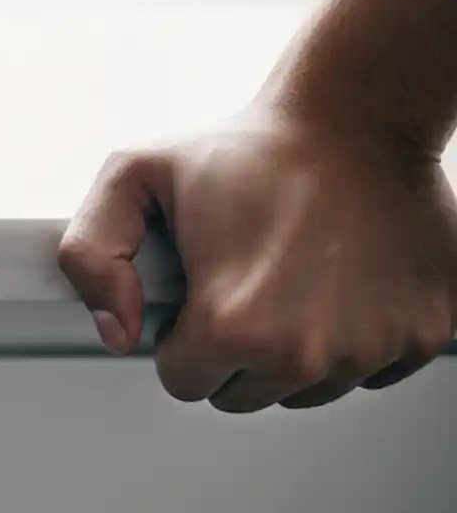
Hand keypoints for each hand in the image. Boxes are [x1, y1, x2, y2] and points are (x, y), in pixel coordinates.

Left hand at [59, 107, 455, 412]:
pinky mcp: (422, 336)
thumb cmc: (253, 148)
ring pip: (303, 388)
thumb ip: (90, 255)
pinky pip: (366, 368)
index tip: (197, 293)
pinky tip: (339, 276)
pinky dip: (350, 334)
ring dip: (290, 345)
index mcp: (233, 327)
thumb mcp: (134, 176)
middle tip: (242, 275)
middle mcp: (305, 352)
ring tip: (289, 270)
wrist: (357, 118)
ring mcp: (370, 349)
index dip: (179, 337)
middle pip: (243, 395)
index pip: (183, 382)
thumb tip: (116, 330)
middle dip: (230, 347)